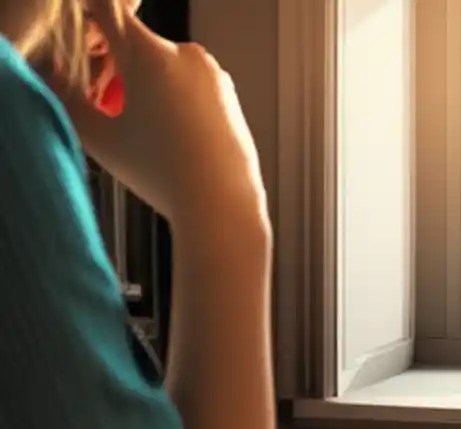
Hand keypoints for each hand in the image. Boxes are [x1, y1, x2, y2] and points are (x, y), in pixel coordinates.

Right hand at [55, 0, 265, 223]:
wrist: (221, 202)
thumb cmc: (162, 172)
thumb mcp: (97, 135)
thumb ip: (66, 96)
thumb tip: (56, 76)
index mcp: (149, 53)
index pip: (105, 10)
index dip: (89, 29)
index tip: (86, 55)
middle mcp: (185, 53)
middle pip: (135, 42)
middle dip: (114, 67)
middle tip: (106, 107)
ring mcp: (212, 72)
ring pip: (162, 64)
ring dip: (144, 84)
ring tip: (140, 127)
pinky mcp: (228, 92)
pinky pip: (188, 82)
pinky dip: (172, 97)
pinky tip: (169, 134)